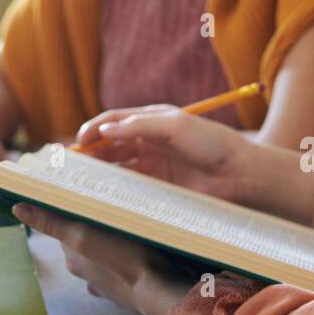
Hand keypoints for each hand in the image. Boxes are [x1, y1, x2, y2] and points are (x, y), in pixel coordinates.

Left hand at [12, 202, 193, 314]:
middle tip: (108, 207)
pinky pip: (121, 266)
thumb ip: (51, 222)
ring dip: (109, 241)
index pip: (64, 226)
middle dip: (92, 225)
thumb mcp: (83, 234)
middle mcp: (85, 273)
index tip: (83, 194)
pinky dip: (124, 257)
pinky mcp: (127, 287)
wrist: (159, 291)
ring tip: (124, 226)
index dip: (71, 209)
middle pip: (83, 240)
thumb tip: (17, 209)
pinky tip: (135, 248)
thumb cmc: (123, 259)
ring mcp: (106, 282)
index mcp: (73, 258)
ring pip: (102, 254)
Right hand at [75, 105, 257, 203]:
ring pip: (117, 167)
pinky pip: (131, 186)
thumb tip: (104, 130)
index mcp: (152, 121)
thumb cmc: (211, 142)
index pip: (114, 121)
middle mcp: (149, 142)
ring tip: (83, 180)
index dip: (93, 129)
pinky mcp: (160, 188)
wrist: (241, 175)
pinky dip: (116, 189)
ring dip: (100, 171)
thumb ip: (139, 126)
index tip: (78, 142)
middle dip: (91, 152)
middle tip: (72, 165)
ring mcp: (153, 166)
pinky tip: (105, 193)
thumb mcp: (175, 125)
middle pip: (110, 145)